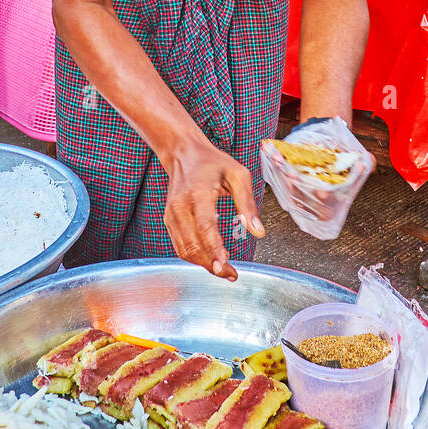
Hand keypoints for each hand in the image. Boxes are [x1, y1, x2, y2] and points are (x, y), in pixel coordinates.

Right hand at [163, 140, 264, 281]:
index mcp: (198, 193)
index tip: (226, 265)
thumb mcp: (238, 175)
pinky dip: (195, 257)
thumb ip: (248, 203)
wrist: (183, 154)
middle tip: (231, 274)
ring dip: (204, 264)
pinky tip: (211, 259)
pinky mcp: (169, 221)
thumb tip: (258, 231)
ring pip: (184, 250)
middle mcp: (180, 206)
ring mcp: (171, 215)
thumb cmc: (213, 163)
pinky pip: (180, 246)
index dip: (215, 249)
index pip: (205, 226)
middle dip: (212, 264)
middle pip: (193, 244)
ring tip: (224, 269)